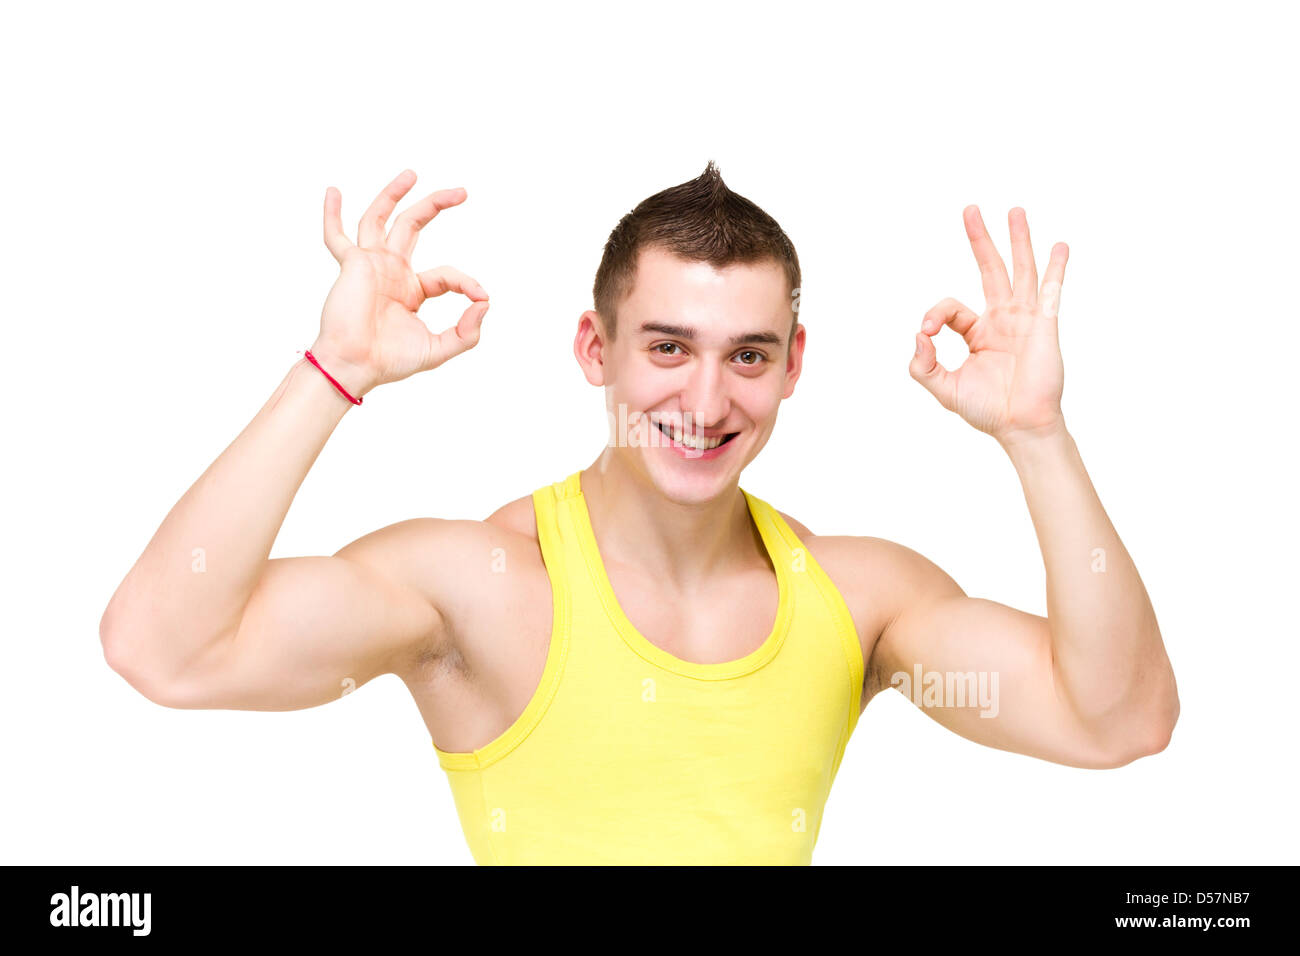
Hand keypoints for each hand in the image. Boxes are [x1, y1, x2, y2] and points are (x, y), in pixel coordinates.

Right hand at [310, 169, 489, 396]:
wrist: (355, 366)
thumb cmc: (390, 361)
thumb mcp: (440, 349)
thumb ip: (467, 332)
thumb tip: (485, 302)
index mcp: (411, 290)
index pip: (446, 274)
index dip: (467, 282)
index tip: (481, 296)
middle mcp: (391, 271)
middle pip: (413, 226)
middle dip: (435, 206)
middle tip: (461, 191)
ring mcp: (370, 264)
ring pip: (380, 219)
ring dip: (393, 194)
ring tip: (412, 173)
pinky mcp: (352, 265)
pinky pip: (336, 237)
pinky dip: (332, 215)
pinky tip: (333, 192)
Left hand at [909, 206, 1068, 445]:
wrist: (1019, 426)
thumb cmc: (987, 409)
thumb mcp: (944, 388)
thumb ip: (923, 365)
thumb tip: (918, 335)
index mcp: (978, 332)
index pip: (951, 308)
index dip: (935, 314)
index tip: (928, 333)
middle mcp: (1002, 319)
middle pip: (990, 269)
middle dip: (980, 240)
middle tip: (969, 210)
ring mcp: (1025, 319)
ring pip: (1020, 271)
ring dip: (1018, 240)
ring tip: (1014, 211)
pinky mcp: (1044, 326)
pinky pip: (1050, 291)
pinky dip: (1055, 269)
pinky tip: (1059, 246)